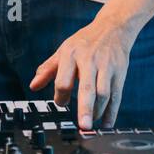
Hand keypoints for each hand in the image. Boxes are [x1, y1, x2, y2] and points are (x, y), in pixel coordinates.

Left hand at [29, 14, 138, 129]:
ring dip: (97, 111)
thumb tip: (33, 86)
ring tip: (90, 123)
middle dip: (85, 108)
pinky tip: (106, 123)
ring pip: (103, 93)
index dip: (60, 96)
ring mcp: (106, 67)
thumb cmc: (84, 41)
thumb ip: (48, 69)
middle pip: (87, 88)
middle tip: (83, 126)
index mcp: (71, 55)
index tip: (61, 102)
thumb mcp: (63, 51)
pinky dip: (112, 112)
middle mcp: (89, 61)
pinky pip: (116, 95)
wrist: (112, 27)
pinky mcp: (120, 72)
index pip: (63, 80)